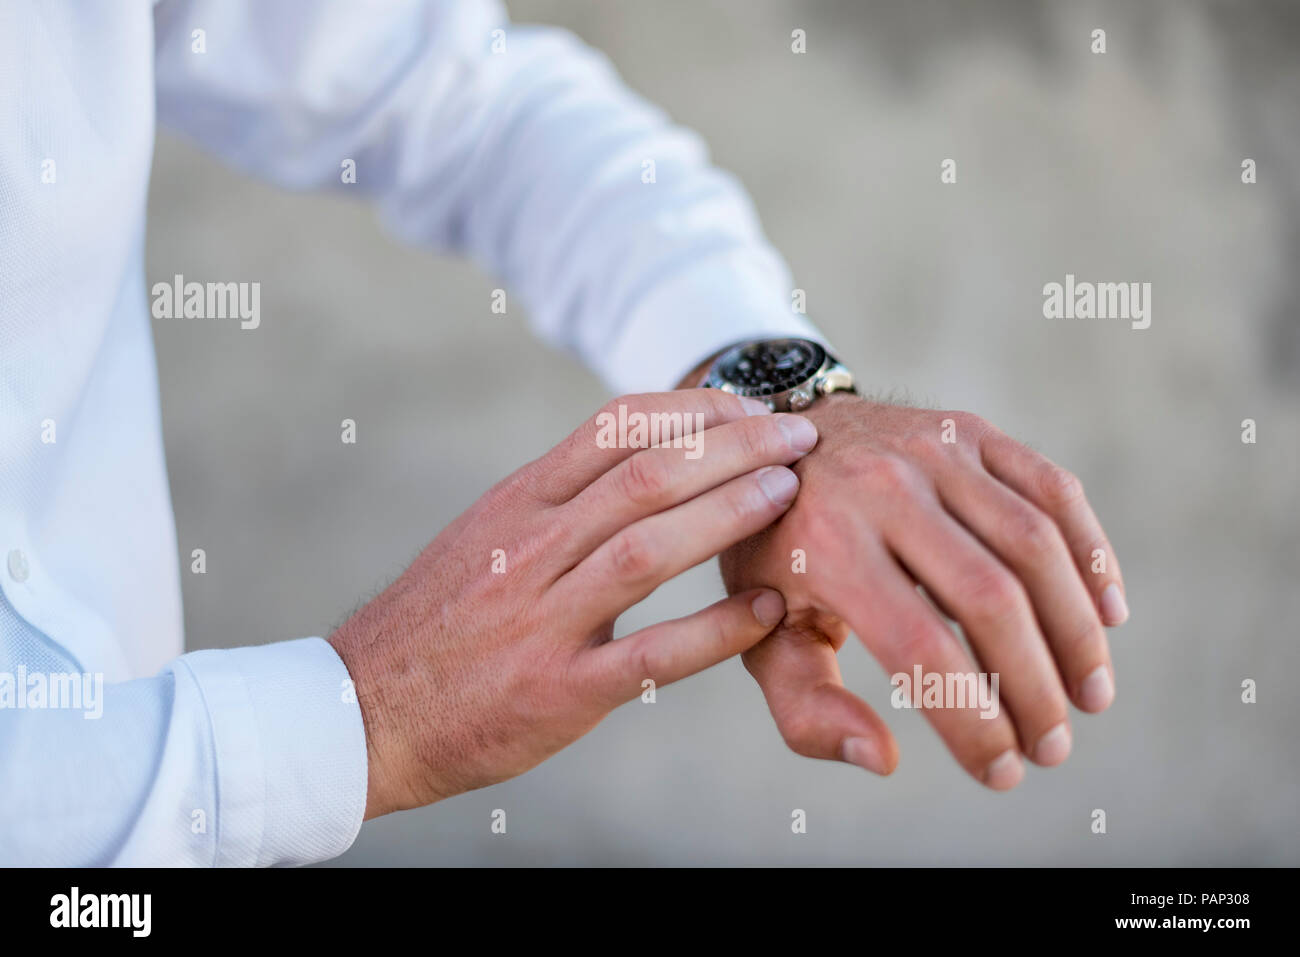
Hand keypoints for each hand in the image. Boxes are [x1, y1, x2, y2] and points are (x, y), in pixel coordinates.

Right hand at [329, 390, 820, 817]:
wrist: (363, 709)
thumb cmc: (439, 620)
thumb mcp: (487, 534)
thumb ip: (560, 499)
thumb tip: (645, 456)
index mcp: (518, 503)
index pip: (614, 428)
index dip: (695, 408)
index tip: (751, 407)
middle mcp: (530, 548)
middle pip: (646, 474)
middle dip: (734, 447)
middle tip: (799, 436)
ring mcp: (543, 619)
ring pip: (648, 548)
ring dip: (729, 514)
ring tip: (789, 495)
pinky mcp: (559, 691)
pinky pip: (652, 655)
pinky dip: (715, 630)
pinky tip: (765, 612)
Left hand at [720, 393, 1126, 789]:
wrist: (771, 442)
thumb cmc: (771, 551)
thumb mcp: (761, 630)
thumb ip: (806, 704)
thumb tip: (882, 759)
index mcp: (827, 545)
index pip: (921, 648)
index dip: (973, 720)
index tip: (1003, 772)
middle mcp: (884, 488)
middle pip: (991, 599)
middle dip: (1035, 687)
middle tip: (1053, 748)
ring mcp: (933, 450)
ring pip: (1034, 544)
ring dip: (1075, 630)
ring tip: (1092, 697)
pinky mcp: (971, 430)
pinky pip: (1053, 489)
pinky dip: (1091, 553)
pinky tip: (1107, 614)